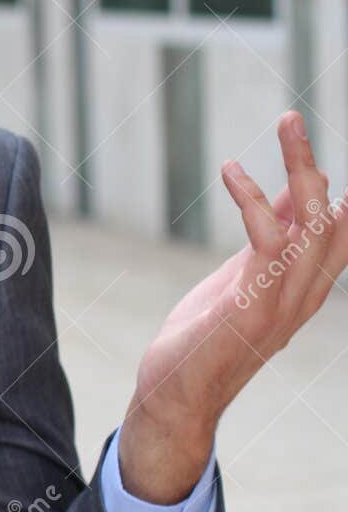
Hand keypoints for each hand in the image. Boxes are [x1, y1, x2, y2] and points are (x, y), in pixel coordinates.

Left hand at [118, 111, 347, 502]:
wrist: (178, 394)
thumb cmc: (206, 336)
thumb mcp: (244, 276)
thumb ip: (269, 239)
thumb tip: (288, 194)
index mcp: (305, 285)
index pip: (341, 231)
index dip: (341, 195)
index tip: (313, 147)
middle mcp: (305, 291)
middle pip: (333, 216)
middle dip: (315, 164)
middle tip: (292, 117)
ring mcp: (284, 298)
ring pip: (311, 219)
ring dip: (300, 166)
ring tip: (287, 121)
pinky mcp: (253, 302)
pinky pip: (269, 239)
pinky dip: (254, 199)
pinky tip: (234, 171)